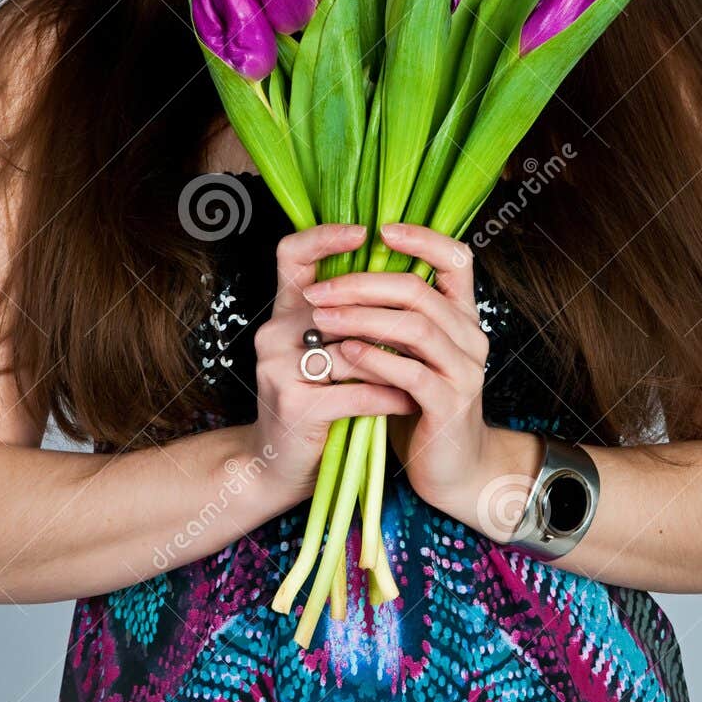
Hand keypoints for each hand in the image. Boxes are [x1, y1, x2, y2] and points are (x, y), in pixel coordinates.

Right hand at [242, 223, 418, 502]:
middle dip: (386, 318)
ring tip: (426, 368)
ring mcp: (279, 369)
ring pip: (354, 350)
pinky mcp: (294, 405)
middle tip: (427, 321)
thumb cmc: (312, 405)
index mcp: (283, 314)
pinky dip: (389, 398)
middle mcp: (274, 333)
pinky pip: (357, 391)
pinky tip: (409, 402)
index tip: (367, 233)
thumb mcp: (322, 354)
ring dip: (395, 364)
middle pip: (339, 305)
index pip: (291, 254)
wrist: (276, 468)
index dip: (326, 236)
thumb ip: (346, 320)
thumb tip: (401, 280)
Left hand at [302, 221, 531, 523]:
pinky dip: (375, 360)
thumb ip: (396, 317)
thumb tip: (347, 276)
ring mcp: (465, 371)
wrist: (453, 471)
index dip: (422, 238)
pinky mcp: (451, 406)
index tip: (379, 230)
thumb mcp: (412, 353)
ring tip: (324, 318)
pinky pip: (412, 373)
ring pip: (416, 326)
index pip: (457, 259)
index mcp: (462, 316)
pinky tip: (347, 354)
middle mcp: (471, 336)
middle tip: (320, 290)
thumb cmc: (422, 405)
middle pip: (420, 290)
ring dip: (362, 318)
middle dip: (363, 283)